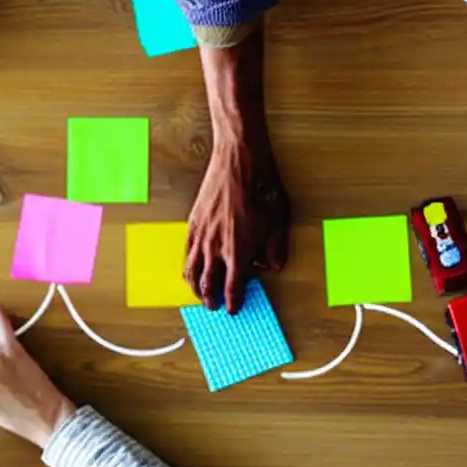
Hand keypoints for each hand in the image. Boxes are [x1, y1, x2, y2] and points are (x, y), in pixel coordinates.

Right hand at [185, 30, 290, 313]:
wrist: (239, 156)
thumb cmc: (262, 184)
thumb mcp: (279, 218)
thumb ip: (275, 247)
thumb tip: (272, 266)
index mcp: (240, 250)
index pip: (233, 287)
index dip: (233, 302)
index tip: (235, 310)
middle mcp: (217, 247)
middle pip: (207, 284)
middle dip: (210, 300)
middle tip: (214, 307)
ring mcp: (202, 234)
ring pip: (191, 270)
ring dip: (194, 286)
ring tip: (199, 294)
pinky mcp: (194, 221)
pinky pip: (186, 251)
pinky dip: (188, 265)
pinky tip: (192, 266)